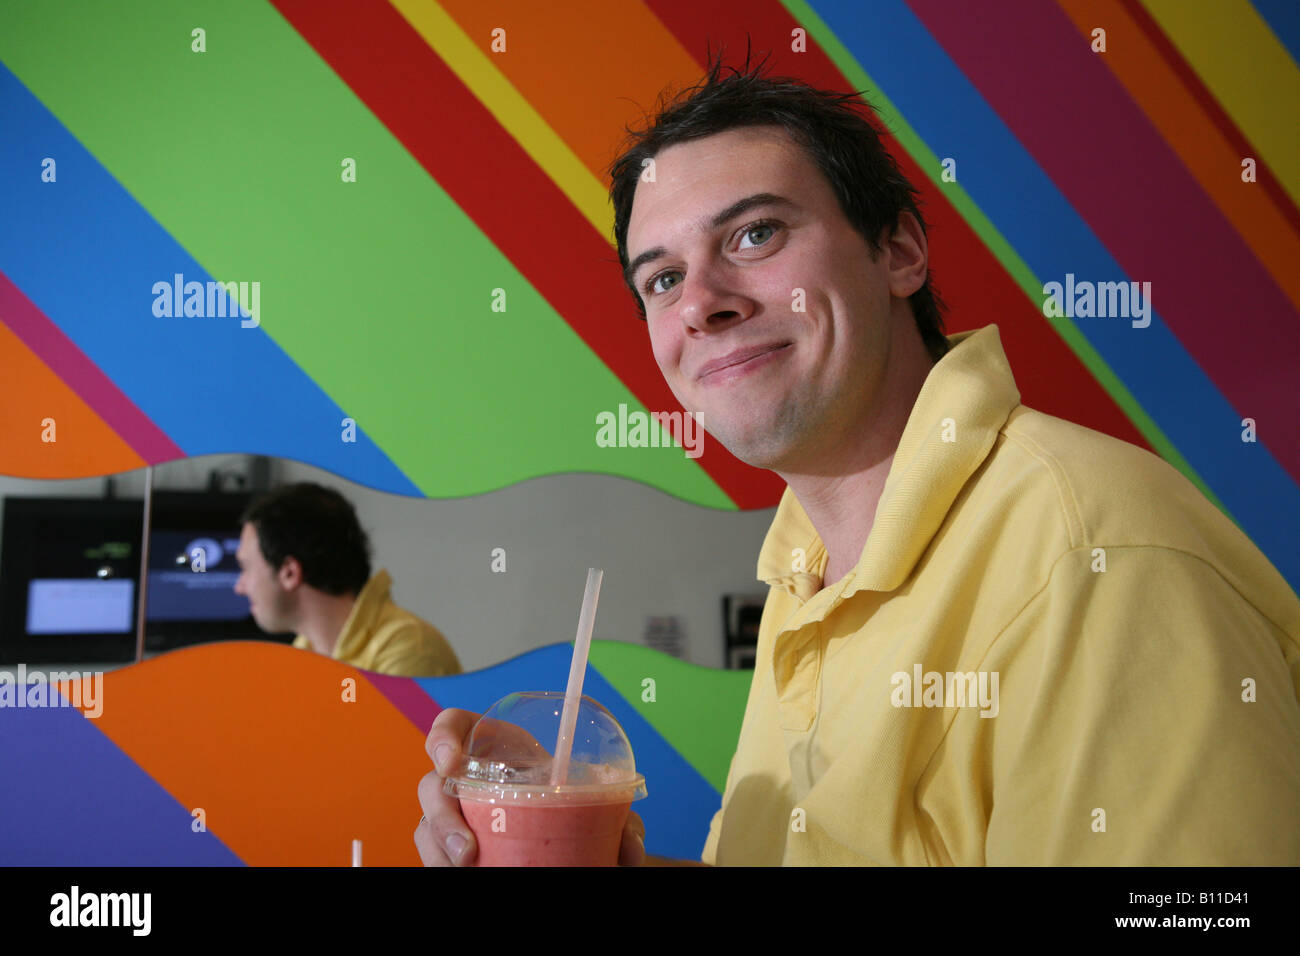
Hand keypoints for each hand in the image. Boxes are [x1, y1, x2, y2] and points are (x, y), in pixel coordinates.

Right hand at [414, 707, 647, 865]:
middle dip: (442, 817)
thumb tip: (630, 843)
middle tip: (467, 850)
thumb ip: (612, 813)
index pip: (451, 727)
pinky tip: (461, 873)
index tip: (450, 762)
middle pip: (430, 786)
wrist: (562, 833)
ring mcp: (452, 812)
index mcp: (492, 748)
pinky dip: (441, 864)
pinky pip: (434, 854)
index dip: (443, 738)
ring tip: (466, 868)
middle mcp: (464, 778)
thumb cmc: (568, 800)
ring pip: (426, 826)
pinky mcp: (450, 843)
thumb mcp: (589, 796)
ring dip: (439, 849)